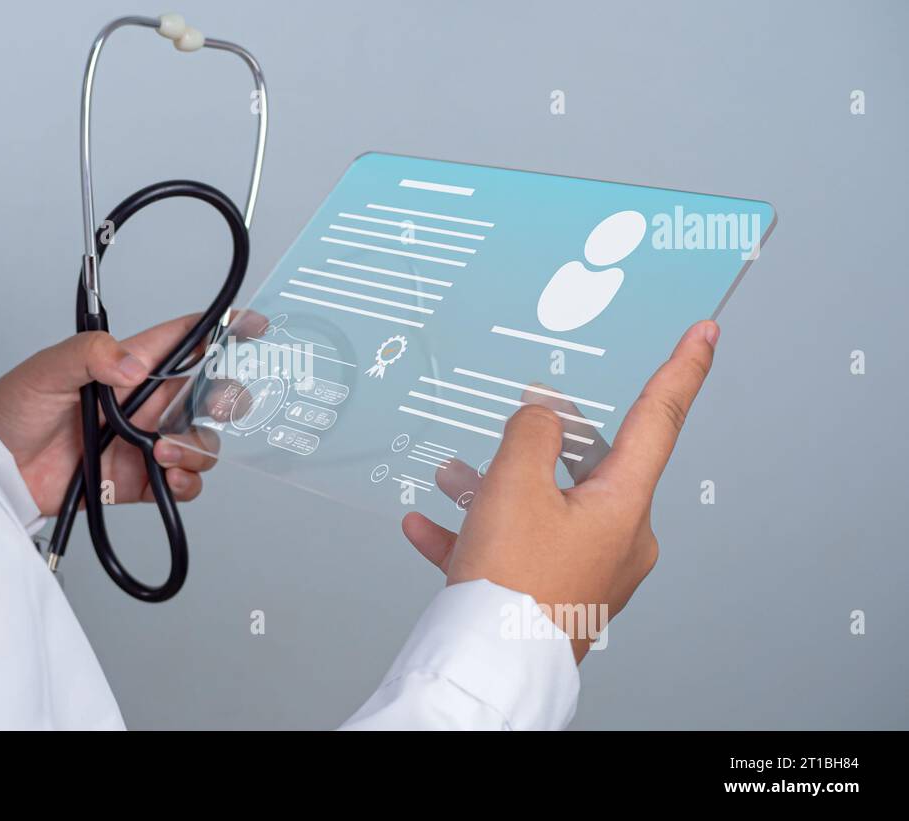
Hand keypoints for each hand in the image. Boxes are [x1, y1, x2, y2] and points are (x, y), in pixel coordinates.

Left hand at [0, 315, 218, 515]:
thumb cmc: (12, 408)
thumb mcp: (48, 368)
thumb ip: (92, 356)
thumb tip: (134, 366)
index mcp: (128, 365)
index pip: (185, 341)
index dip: (222, 331)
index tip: (252, 328)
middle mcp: (143, 403)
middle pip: (207, 394)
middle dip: (224, 399)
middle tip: (215, 407)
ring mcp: (143, 442)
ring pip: (200, 441)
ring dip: (197, 447)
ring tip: (164, 454)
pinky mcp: (136, 480)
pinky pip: (181, 482)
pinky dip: (188, 482)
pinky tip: (170, 478)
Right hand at [402, 320, 718, 661]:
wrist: (486, 667)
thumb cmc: (512, 587)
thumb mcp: (515, 484)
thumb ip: (531, 432)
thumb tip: (541, 416)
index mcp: (625, 506)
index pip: (661, 418)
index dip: (683, 369)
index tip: (705, 335)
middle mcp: (618, 539)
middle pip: (587, 467)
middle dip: (538, 445)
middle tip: (517, 424)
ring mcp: (587, 570)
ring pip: (543, 508)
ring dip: (496, 489)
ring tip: (453, 478)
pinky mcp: (554, 595)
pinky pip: (516, 548)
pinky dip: (479, 531)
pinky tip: (434, 527)